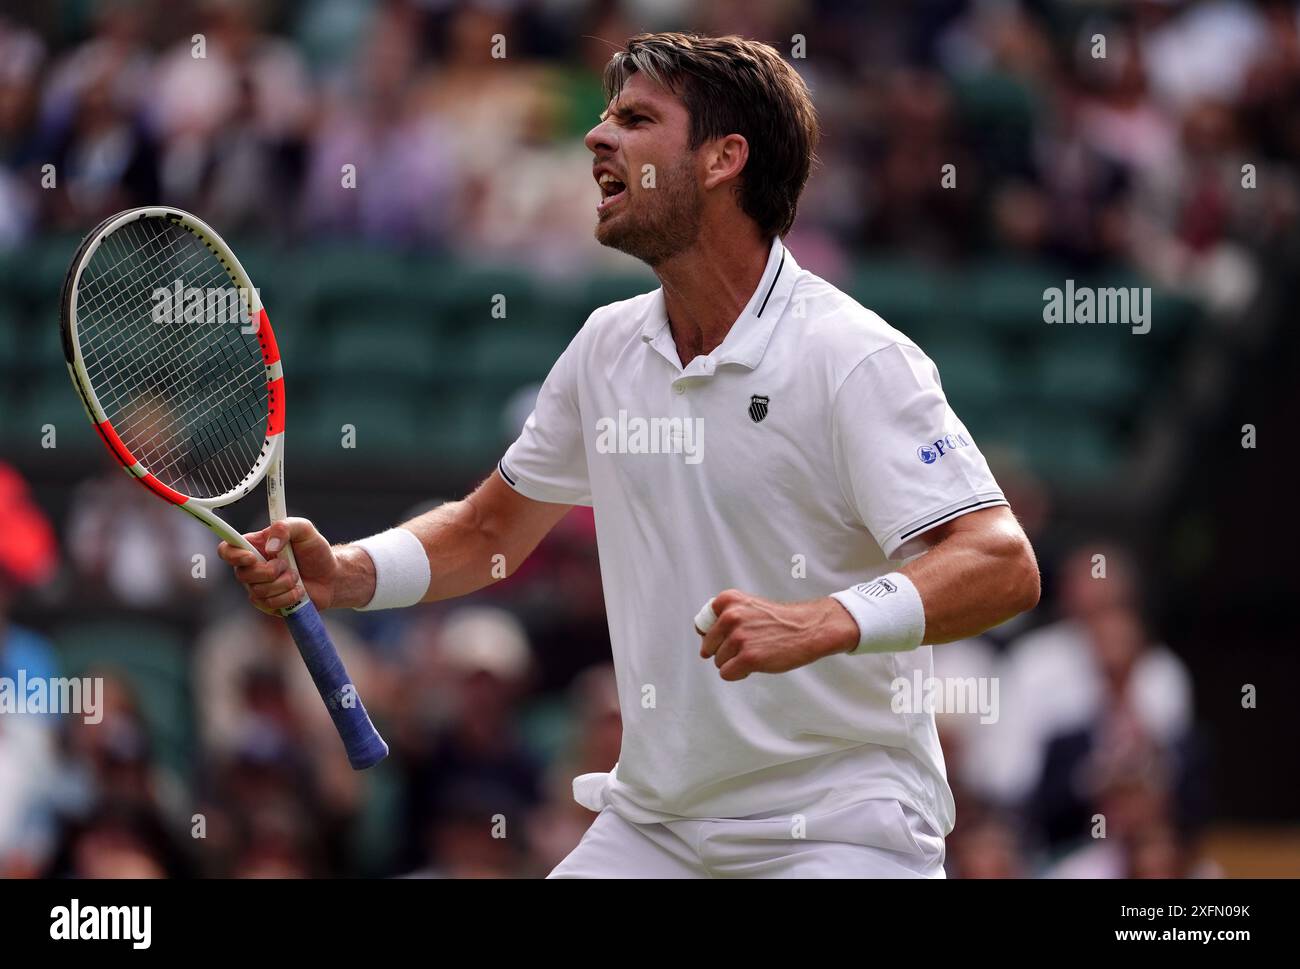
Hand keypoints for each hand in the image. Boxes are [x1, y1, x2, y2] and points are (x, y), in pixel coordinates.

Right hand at [216, 517, 336, 613]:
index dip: (233, 555)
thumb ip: (285, 527)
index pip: (227, 550)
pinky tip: (299, 590)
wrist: (330, 575)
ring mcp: (258, 588)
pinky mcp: (268, 605)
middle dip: (269, 571)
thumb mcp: (304, 529)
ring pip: (258, 592)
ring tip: (296, 577)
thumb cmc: (314, 550)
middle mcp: (251, 568)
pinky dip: (288, 596)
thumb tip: (271, 546)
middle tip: (288, 565)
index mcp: (254, 546)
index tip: (252, 557)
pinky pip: (270, 605)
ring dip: (284, 584)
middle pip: (242, 575)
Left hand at [696, 590, 859, 680]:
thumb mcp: (747, 606)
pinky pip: (727, 674)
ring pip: (719, 662)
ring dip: (734, 662)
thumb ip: (724, 617)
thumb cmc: (778, 621)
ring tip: (756, 652)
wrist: (808, 629)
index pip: (702, 626)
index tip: (728, 638)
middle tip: (748, 646)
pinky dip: (739, 673)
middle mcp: (730, 616)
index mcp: (728, 600)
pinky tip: (755, 664)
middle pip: (709, 647)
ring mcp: (739, 637)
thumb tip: (702, 642)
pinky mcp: (748, 658)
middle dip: (724, 651)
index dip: (715, 637)